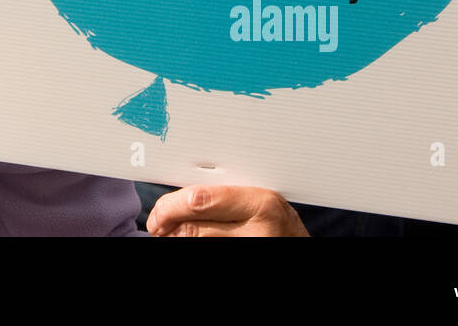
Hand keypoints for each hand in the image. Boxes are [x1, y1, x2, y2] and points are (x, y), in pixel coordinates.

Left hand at [146, 185, 307, 237]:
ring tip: (171, 231)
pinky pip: (205, 252)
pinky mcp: (244, 264)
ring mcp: (250, 250)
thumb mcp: (257, 199)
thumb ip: (224, 192)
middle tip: (158, 223)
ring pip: (195, 243)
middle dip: (170, 224)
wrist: (299, 245)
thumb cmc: (277, 220)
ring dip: (178, 237)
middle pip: (193, 228)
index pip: (200, 202)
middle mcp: (257, 233)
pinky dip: (191, 245)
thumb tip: (178, 195)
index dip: (171, 206)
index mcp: (261, 204)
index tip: (159, 211)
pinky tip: (187, 239)